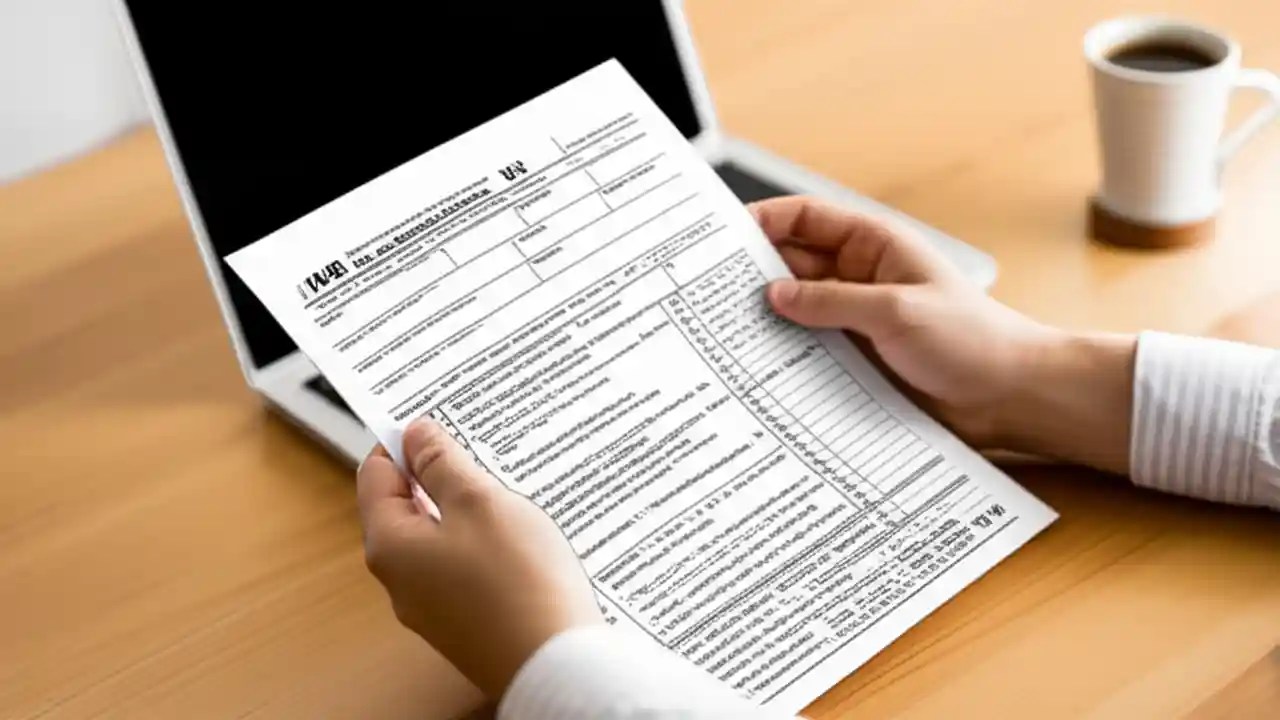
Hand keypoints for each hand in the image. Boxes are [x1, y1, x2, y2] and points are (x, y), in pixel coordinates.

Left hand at [356, 419, 602, 697]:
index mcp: (390, 546)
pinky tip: (521, 535)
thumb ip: (442, 464)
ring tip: (509, 489)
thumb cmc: (517, 584)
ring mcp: (435, 606)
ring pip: (442, 538)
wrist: (558, 665)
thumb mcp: (478, 502)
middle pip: (407, 508)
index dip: (403, 441)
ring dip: (469, 509)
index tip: (436, 419)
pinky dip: (487, 543)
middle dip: (441, 474)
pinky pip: (466, 568)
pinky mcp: (469, 621)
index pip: (376, 475)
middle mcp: (403, 581)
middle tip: (480, 447)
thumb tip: (417, 435)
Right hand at [751, 196, 1134, 473]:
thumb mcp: (897, 312)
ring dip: (766, 319)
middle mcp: (858, 277)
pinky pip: (808, 349)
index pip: (804, 218)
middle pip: (789, 263)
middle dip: (752, 273)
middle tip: (709, 291)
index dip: (762, 220)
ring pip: (794, 309)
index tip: (721, 238)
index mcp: (873, 245)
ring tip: (725, 332)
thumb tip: (774, 294)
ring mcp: (853, 318)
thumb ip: (831, 301)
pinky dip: (783, 354)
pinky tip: (758, 365)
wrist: (1011, 396)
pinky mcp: (854, 358)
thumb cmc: (973, 341)